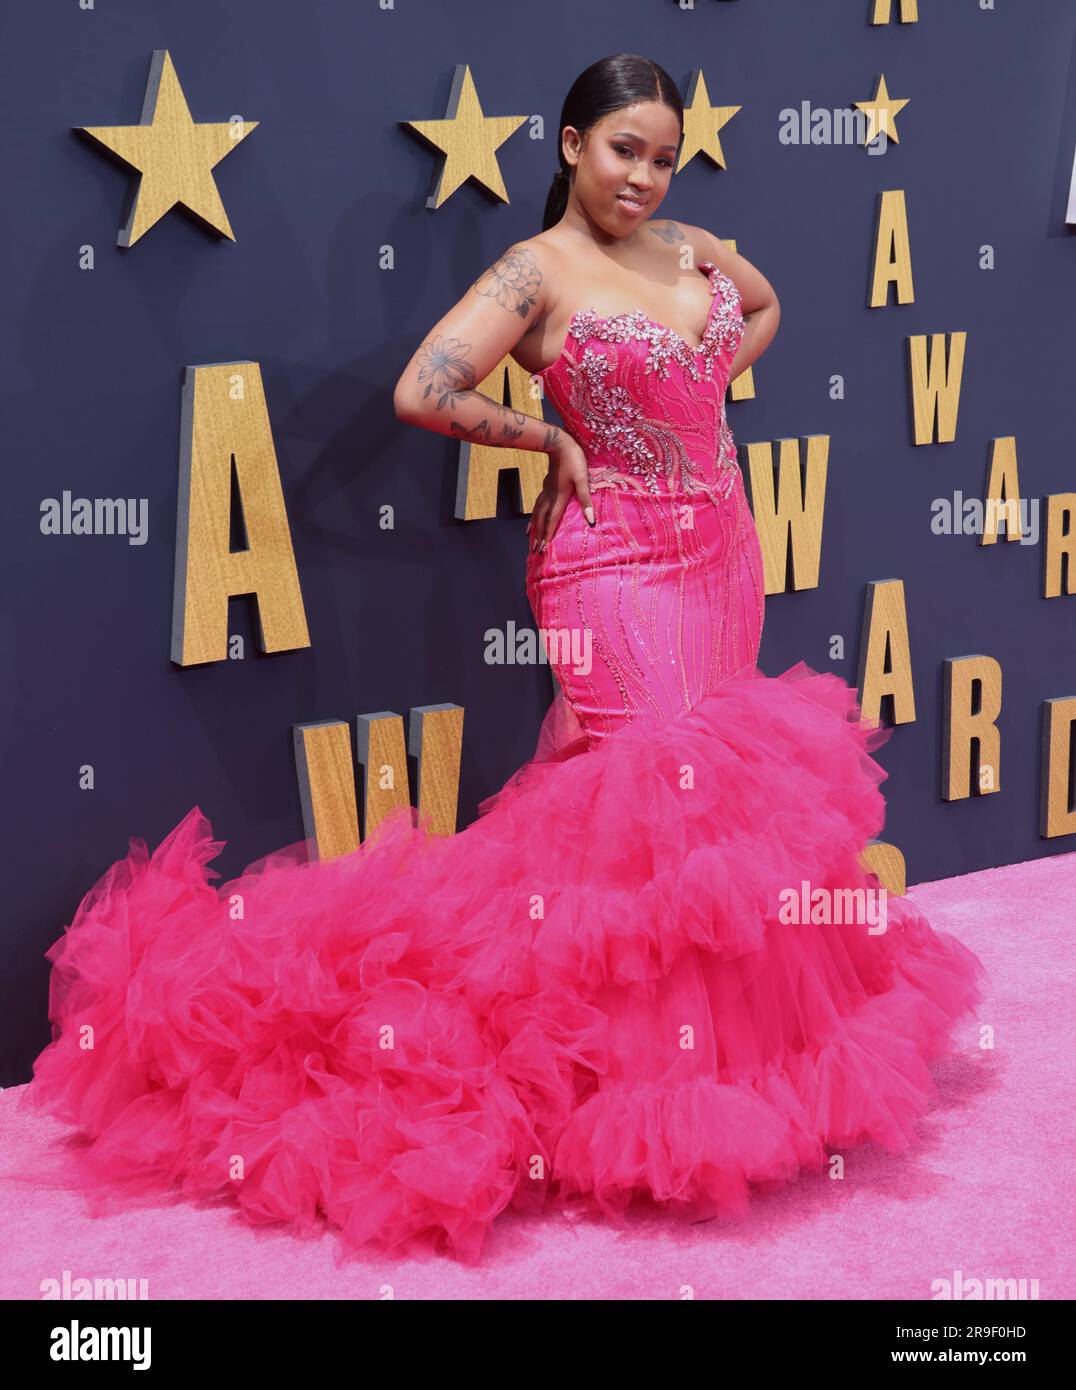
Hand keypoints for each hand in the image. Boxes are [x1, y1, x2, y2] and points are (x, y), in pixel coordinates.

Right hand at [527, 437, 595, 551]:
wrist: (559, 443)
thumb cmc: (573, 460)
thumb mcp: (583, 479)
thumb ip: (585, 500)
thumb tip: (591, 520)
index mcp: (559, 497)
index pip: (552, 520)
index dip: (548, 535)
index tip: (543, 548)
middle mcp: (550, 496)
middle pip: (542, 519)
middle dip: (538, 535)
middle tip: (535, 549)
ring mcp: (546, 490)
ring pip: (537, 511)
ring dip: (533, 524)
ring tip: (529, 534)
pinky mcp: (546, 484)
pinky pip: (538, 502)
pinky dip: (535, 511)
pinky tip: (535, 512)